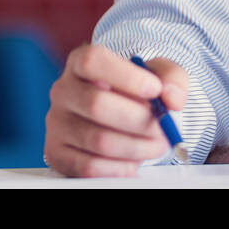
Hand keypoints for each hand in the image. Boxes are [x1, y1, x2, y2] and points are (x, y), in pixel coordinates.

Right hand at [44, 44, 188, 176]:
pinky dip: (121, 168)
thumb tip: (172, 99)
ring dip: (137, 147)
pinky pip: (90, 167)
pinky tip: (134, 160)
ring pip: (99, 140)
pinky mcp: (58, 153)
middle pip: (97, 104)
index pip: (92, 61)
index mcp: (80, 63)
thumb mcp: (157, 77)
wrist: (118, 118)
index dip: (126, 76)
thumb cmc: (135, 94)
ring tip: (155, 144)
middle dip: (140, 121)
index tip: (155, 89)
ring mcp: (57, 122)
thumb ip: (172, 80)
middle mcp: (63, 90)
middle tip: (163, 128)